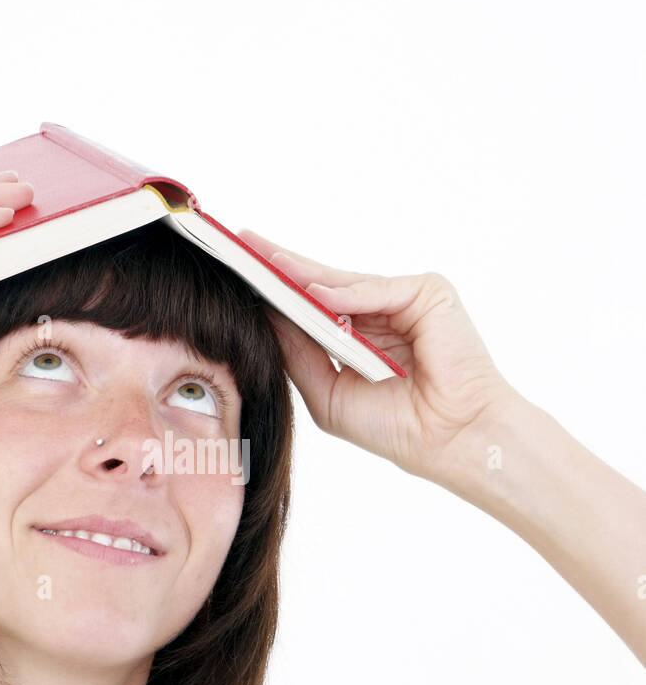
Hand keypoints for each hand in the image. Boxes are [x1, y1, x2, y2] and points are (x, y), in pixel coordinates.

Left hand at [238, 227, 517, 483]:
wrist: (447, 439)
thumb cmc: (395, 426)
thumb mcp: (328, 393)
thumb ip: (300, 355)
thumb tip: (267, 317)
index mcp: (357, 338)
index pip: (309, 307)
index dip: (276, 292)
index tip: (237, 274)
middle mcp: (379, 314)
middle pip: (321, 284)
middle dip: (281, 267)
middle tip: (241, 244)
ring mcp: (403, 301)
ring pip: (344, 282)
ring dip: (302, 273)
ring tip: (260, 260)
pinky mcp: (427, 294)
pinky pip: (378, 289)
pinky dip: (348, 293)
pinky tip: (313, 292)